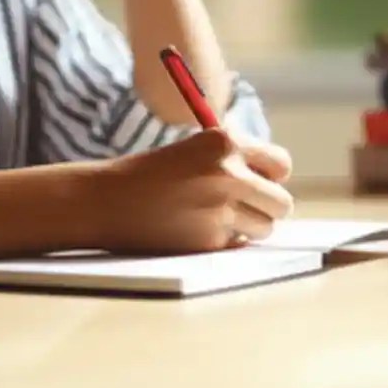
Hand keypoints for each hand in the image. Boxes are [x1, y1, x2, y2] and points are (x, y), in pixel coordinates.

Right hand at [90, 130, 294, 254]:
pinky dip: (225, 241)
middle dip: (266, 207)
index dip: (272, 175)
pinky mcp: (208, 240)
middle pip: (282, 202)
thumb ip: (235, 161)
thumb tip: (278, 183)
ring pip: (265, 228)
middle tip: (244, 207)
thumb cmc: (150, 173)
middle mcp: (228, 173)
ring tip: (218, 218)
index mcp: (226, 142)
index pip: (282, 164)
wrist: (105, 200)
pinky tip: (198, 229)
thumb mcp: (196, 151)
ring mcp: (220, 210)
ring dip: (249, 227)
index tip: (259, 181)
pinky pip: (238, 245)